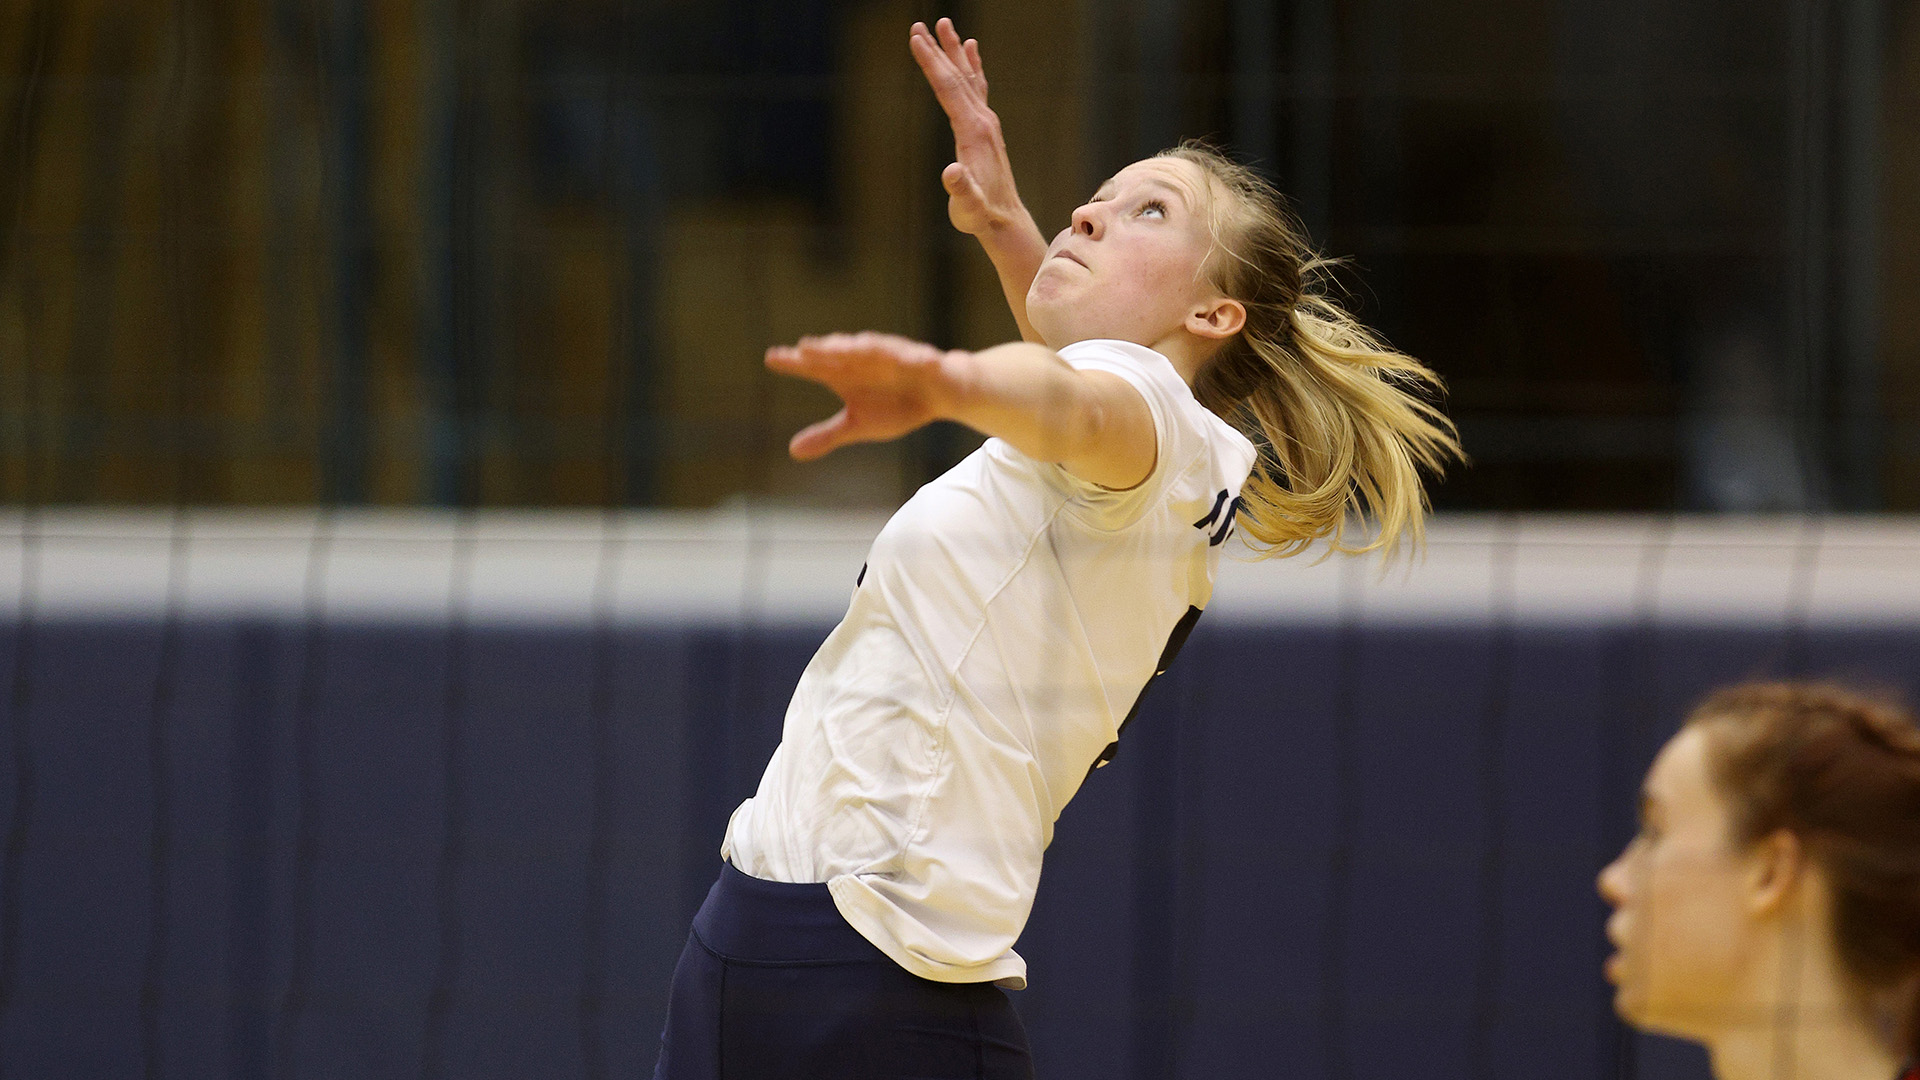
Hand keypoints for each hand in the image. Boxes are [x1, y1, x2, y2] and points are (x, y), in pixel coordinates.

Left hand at [765, 333, 963, 459]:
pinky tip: (914, 361)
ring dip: (859, 347)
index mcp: (846, 374)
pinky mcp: (923, 359)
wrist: (939, 395)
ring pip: (874, 349)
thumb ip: (827, 434)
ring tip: (842, 347)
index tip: (771, 358)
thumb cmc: (896, 404)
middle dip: (824, 349)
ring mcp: (893, 357)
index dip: (795, 362)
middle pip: (840, 352)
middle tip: (804, 349)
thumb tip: (792, 451)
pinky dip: (915, 359)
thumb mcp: (859, 425)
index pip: (816, 366)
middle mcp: (864, 360)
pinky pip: (918, 358)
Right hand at [909, 18, 1025, 238]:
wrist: (1004, 219)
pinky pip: (977, 89)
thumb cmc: (980, 214)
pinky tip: (970, 52)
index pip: (948, 88)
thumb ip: (960, 188)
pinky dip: (972, 67)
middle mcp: (983, 120)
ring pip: (968, 78)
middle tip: (920, 24)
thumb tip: (951, 172)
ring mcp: (987, 122)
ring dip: (954, 51)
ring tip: (945, 26)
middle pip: (956, 77)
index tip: (915, 38)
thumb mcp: (966, 205)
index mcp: (973, 131)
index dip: (931, 63)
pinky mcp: (987, 128)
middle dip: (937, 50)